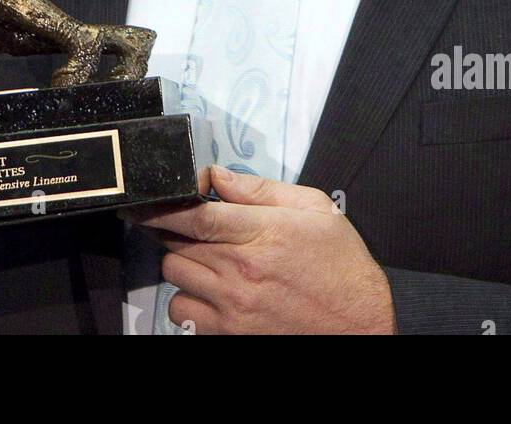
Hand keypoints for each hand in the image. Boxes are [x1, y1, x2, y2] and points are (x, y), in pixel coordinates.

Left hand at [122, 165, 394, 333]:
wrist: (362, 324)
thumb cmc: (341, 265)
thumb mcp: (313, 209)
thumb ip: (260, 189)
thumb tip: (216, 176)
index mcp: (262, 233)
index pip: (194, 215)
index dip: (164, 204)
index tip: (149, 199)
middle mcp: (241, 270)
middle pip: (176, 243)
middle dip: (177, 229)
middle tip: (195, 227)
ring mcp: (232, 306)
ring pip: (174, 274)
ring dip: (183, 262)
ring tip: (209, 258)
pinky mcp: (229, 334)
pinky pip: (181, 312)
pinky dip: (187, 299)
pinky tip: (209, 290)